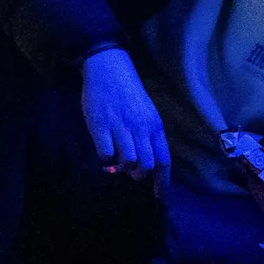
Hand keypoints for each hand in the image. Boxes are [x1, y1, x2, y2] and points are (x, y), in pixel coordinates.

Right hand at [80, 47, 169, 193]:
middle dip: (140, 175)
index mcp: (154, 125)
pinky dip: (105, 159)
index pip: (164, 160)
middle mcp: (140, 128)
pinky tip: (104, 152)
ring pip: (128, 161)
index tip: (159, 196)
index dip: (162, 182)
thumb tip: (148, 164)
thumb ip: (149, 136)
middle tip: (131, 173)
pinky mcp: (100, 125)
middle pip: (147, 164)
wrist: (108, 67)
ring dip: (122, 168)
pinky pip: (106, 153)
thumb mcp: (146, 113)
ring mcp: (120, 126)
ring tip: (116, 162)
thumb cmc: (128, 92)